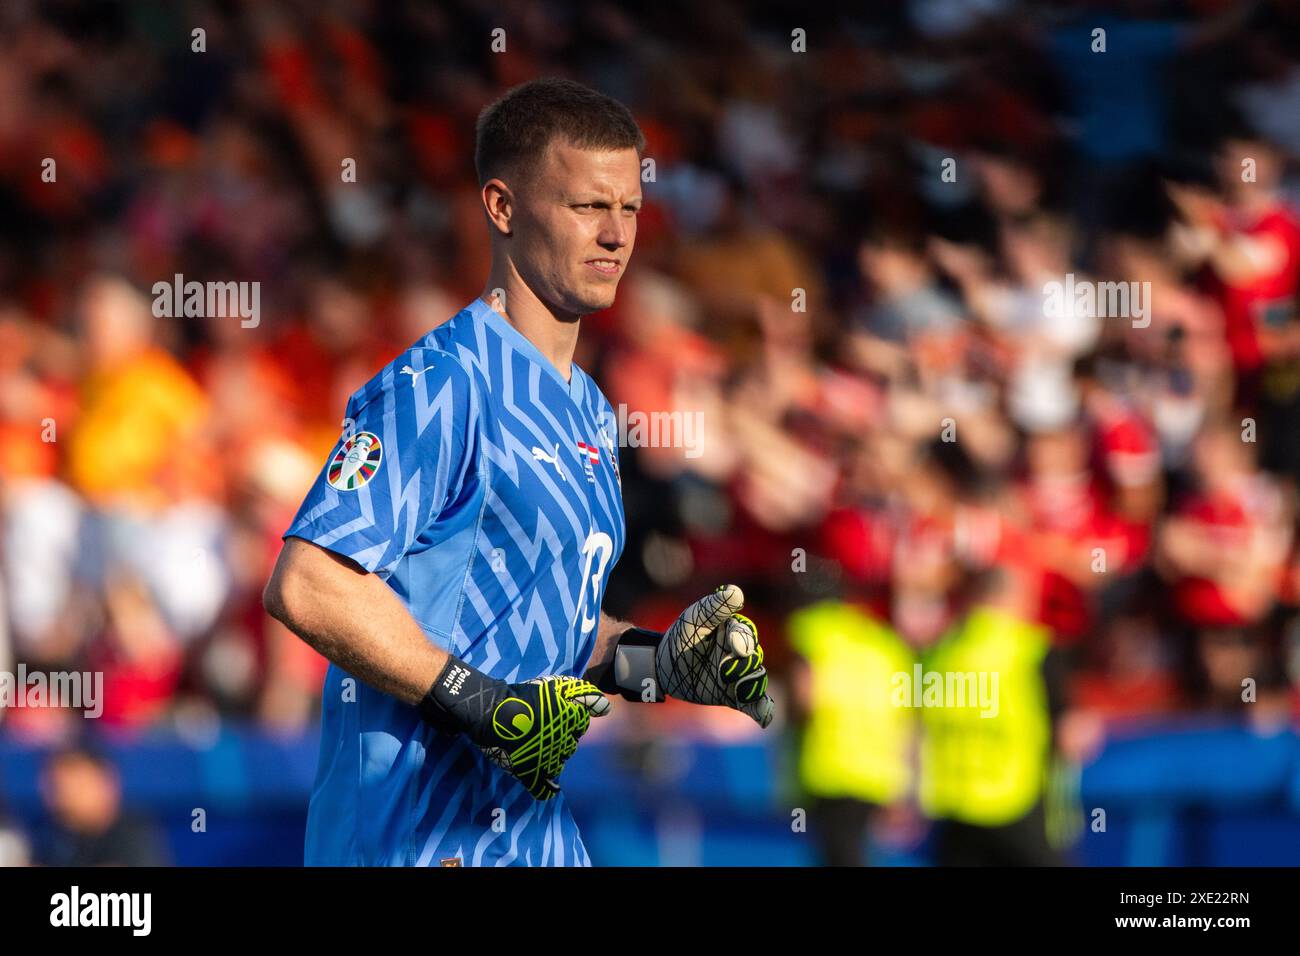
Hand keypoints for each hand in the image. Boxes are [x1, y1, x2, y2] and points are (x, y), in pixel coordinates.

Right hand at [421, 662, 608, 799]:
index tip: (554, 716)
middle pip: (570, 745)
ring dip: (551, 759)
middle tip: (542, 731)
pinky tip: (546, 785)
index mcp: (570, 721)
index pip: (580, 724)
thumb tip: (606, 710)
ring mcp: (547, 759)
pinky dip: (546, 788)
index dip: (569, 719)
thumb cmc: (524, 696)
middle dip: (560, 739)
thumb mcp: (557, 687)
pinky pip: (543, 788)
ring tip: (536, 748)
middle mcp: (563, 742)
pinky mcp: (530, 772)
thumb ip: (584, 695)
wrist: (492, 711)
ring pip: (558, 765)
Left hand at [655, 585, 774, 727]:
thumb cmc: (682, 636)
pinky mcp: (734, 696)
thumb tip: (737, 592)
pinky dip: (762, 710)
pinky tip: (763, 718)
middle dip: (743, 665)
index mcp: (735, 631)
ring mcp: (739, 676)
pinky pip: (753, 704)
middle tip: (723, 671)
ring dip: (751, 687)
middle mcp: (741, 654)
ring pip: (755, 681)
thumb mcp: (695, 618)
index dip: (742, 640)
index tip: (735, 646)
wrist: (665, 666)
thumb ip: (715, 607)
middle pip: (753, 659)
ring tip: (740, 693)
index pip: (745, 635)